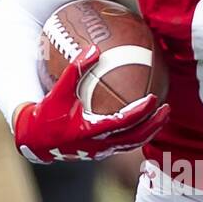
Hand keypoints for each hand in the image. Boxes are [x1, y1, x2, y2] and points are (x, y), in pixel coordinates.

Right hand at [14, 44, 169, 163]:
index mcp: (90, 131)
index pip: (123, 122)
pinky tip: (144, 122)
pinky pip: (125, 145)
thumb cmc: (47, 114)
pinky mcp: (100, 153)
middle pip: (135, 138)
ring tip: (162, 116)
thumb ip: (75, 70)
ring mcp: (101, 152)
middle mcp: (98, 146)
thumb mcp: (58, 91)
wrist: (36, 140)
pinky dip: (138, 134)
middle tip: (166, 108)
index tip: (153, 98)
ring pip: (132, 144)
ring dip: (149, 131)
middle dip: (153, 124)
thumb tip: (94, 48)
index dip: (140, 111)